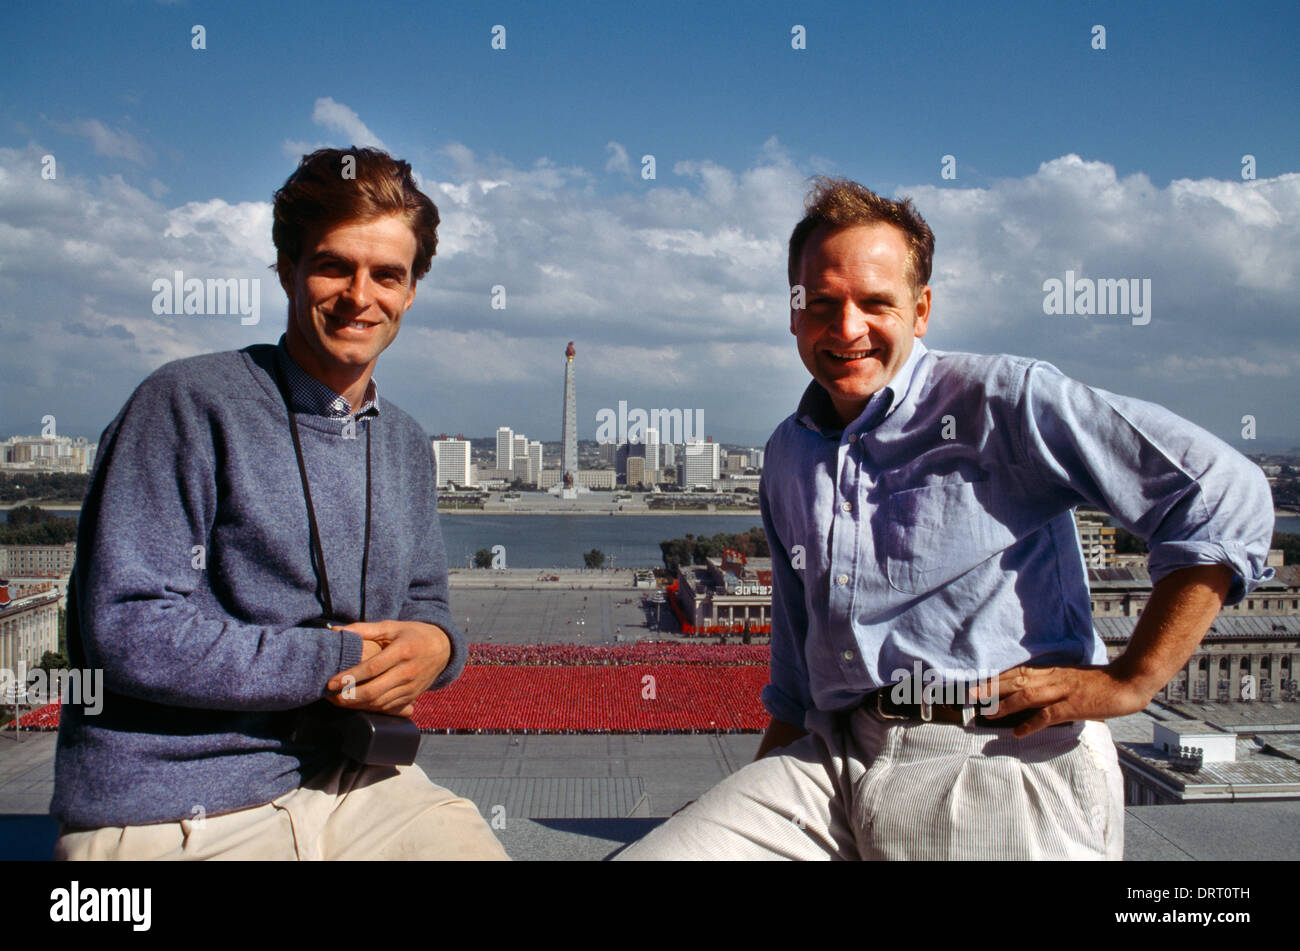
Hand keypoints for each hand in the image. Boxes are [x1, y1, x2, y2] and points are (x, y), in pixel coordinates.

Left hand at [325, 620, 451, 717]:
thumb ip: (364, 629)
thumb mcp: (392, 627)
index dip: (350, 676)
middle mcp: (408, 672)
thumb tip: (336, 630)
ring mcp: (411, 687)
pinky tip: (356, 703)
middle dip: (348, 697)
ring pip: (379, 703)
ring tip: (338, 700)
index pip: (372, 668)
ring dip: (356, 705)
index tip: (331, 682)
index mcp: (403, 651)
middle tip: (330, 696)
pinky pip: (387, 708)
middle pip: (374, 691)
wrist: (443, 648)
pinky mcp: (412, 697)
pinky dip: (369, 708)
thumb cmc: (414, 635)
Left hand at [970, 664, 1149, 737]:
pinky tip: (1019, 732)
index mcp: (1051, 671)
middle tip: (969, 693)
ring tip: (987, 712)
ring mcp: (1063, 691)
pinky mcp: (1074, 706)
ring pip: (1027, 695)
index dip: (995, 677)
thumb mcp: (1071, 678)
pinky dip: (1032, 723)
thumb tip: (1032, 691)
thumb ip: (1052, 682)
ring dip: (1005, 704)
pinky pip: (1049, 715)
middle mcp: (1052, 678)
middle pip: (1016, 680)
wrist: (1128, 681)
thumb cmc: (1100, 682)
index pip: (1017, 671)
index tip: (976, 681)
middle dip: (991, 687)